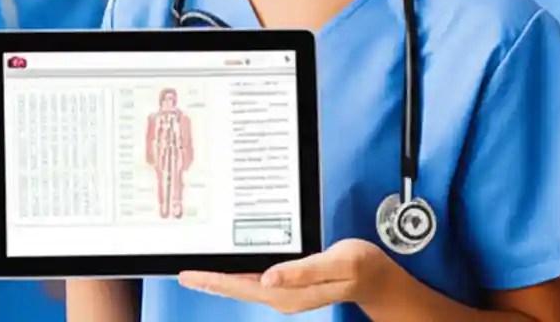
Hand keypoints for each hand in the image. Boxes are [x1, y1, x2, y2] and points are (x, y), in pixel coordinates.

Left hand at [178, 239, 391, 313]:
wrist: (376, 277)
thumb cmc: (360, 266)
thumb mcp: (337, 263)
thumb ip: (303, 271)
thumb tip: (269, 279)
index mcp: (290, 292)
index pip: (243, 286)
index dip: (216, 281)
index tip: (192, 274)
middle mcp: (283, 297)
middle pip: (238, 289)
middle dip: (210, 281)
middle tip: (183, 273)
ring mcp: (285, 294)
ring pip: (243, 287)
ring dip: (220, 280)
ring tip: (197, 273)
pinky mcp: (287, 287)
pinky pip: (254, 283)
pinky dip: (236, 277)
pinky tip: (227, 271)